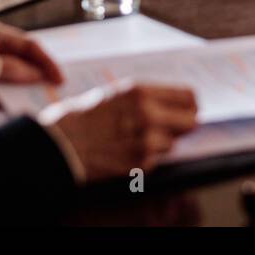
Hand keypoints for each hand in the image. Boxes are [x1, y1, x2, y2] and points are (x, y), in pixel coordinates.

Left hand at [0, 18, 61, 109]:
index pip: (26, 44)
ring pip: (10, 80)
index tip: (58, 78)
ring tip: (27, 104)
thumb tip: (34, 74)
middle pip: (21, 62)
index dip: (45, 61)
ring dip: (16, 92)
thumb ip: (7, 68)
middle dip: (34, 78)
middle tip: (51, 93)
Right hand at [43, 81, 197, 181]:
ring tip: (137, 139)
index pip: (189, 96)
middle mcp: (147, 114)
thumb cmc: (87, 117)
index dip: (190, 105)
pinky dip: (147, 158)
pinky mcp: (140, 163)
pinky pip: (156, 160)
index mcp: (141, 92)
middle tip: (171, 128)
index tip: (186, 110)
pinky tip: (127, 151)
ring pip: (173, 143)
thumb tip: (179, 104)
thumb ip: (149, 97)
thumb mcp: (118, 94)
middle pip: (191, 121)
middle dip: (183, 125)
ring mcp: (145, 140)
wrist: (64, 144)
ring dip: (162, 143)